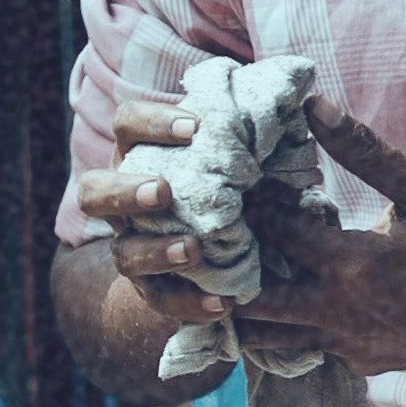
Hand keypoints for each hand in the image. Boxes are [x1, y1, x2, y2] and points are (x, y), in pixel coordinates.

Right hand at [75, 84, 256, 319]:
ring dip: (155, 252)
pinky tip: (221, 304)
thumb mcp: (249, 156)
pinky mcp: (153, 291)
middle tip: (163, 192)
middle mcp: (127, 201)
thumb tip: (312, 102)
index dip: (153, 122)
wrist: (233, 249)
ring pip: (122, 254)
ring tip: (191, 250)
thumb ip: (262, 135)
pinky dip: (190, 304)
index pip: (128, 124)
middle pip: (93, 191)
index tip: (198, 128)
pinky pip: (162, 302)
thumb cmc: (242, 183)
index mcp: (144, 155)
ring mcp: (134, 248)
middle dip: (124, 192)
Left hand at [237, 97, 405, 378]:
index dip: (247, 201)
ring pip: (264, 340)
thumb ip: (366, 152)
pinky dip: (287, 327)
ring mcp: (348, 345)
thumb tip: (313, 105)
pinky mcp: (361, 363)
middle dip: (228, 267)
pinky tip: (297, 293)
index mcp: (351, 263)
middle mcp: (339, 313)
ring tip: (250, 268)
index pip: (270, 231)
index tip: (240, 179)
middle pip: (246, 300)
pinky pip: (303, 351)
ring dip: (249, 306)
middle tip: (227, 234)